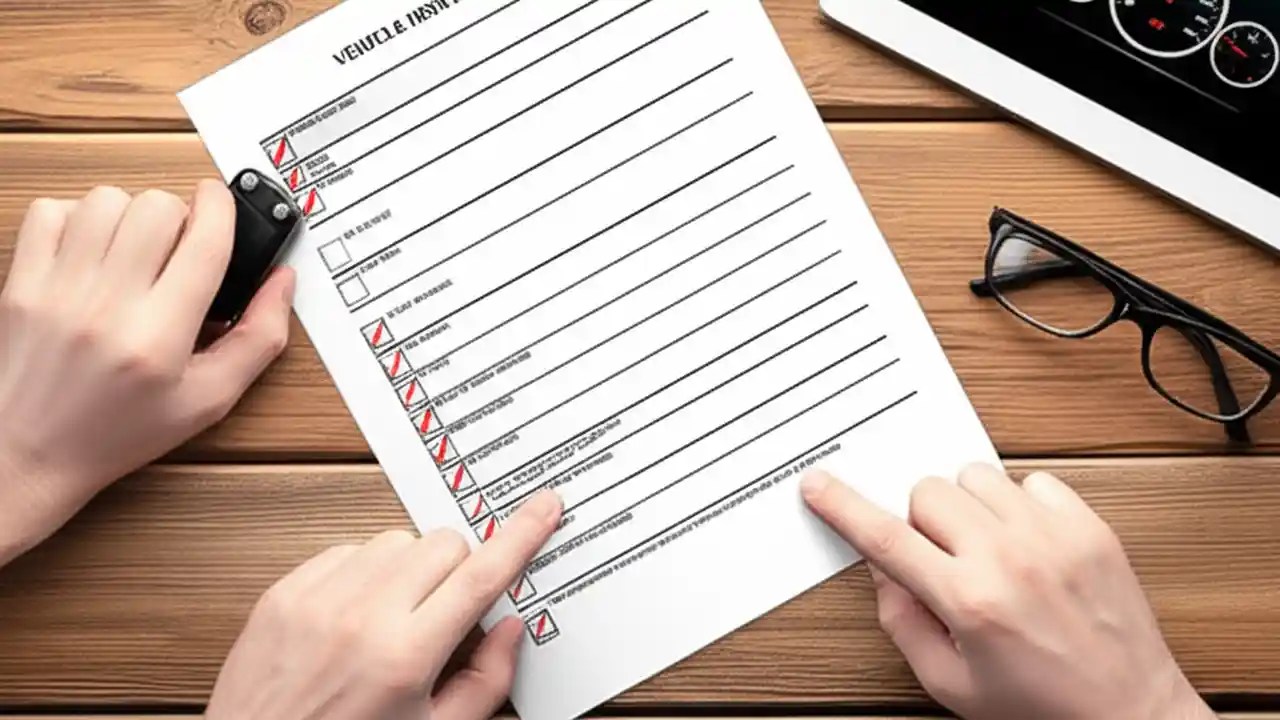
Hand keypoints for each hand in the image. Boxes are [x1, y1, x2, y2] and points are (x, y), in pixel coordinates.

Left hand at [0, 183, 294, 563]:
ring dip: (131, 212)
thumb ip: (258, 339)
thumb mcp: (209, 400)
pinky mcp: (21, 281)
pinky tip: (92, 248)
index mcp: (159, 338)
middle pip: (157, 207)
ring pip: (106, 200)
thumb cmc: (118, 431)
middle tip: (179, 245)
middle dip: (179, 214)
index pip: (205, 242)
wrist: (31, 452)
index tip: (223, 203)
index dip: (223, 208)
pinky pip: (50, 211)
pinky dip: (77, 216)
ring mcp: (57, 290)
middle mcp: (107, 307)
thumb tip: (282, 282)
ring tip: (135, 247)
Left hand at [206, 491, 561, 719]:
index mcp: (406, 657)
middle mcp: (361, 617)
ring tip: (395, 617)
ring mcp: (317, 599)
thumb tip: (511, 627)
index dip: (521, 536)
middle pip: (443, 544)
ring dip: (410, 569)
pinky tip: (357, 615)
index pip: (481, 576)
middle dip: (459, 570)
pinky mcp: (284, 592)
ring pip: (396, 540)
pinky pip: (346, 549)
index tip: (543, 508)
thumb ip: (485, 681)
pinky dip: (363, 573)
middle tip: (447, 612)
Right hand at [802, 465, 1215, 719]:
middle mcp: (1010, 560)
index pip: (885, 539)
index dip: (843, 507)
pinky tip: (1026, 542)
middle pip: (927, 493)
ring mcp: (1053, 537)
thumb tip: (882, 566)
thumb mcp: (949, 683)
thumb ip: (901, 620)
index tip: (820, 486)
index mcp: (969, 602)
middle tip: (941, 560)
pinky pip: (1031, 479)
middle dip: (921, 523)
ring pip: (974, 477)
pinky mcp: (1089, 527)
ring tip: (988, 550)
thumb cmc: (1043, 707)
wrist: (1130, 714)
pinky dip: (1019, 504)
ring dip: (968, 508)